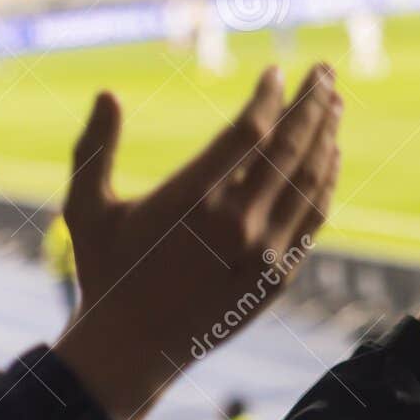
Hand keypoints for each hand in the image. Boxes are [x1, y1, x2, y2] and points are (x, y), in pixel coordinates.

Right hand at [52, 64, 341, 419]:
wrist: (133, 348)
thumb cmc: (105, 272)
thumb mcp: (85, 208)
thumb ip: (94, 148)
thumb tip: (107, 93)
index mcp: (191, 199)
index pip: (250, 130)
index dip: (270, 97)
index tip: (277, 73)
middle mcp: (235, 225)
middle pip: (291, 148)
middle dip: (313, 103)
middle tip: (325, 70)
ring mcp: (263, 254)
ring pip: (310, 182)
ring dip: (327, 137)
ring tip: (334, 103)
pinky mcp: (278, 279)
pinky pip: (312, 220)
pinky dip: (326, 183)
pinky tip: (330, 157)